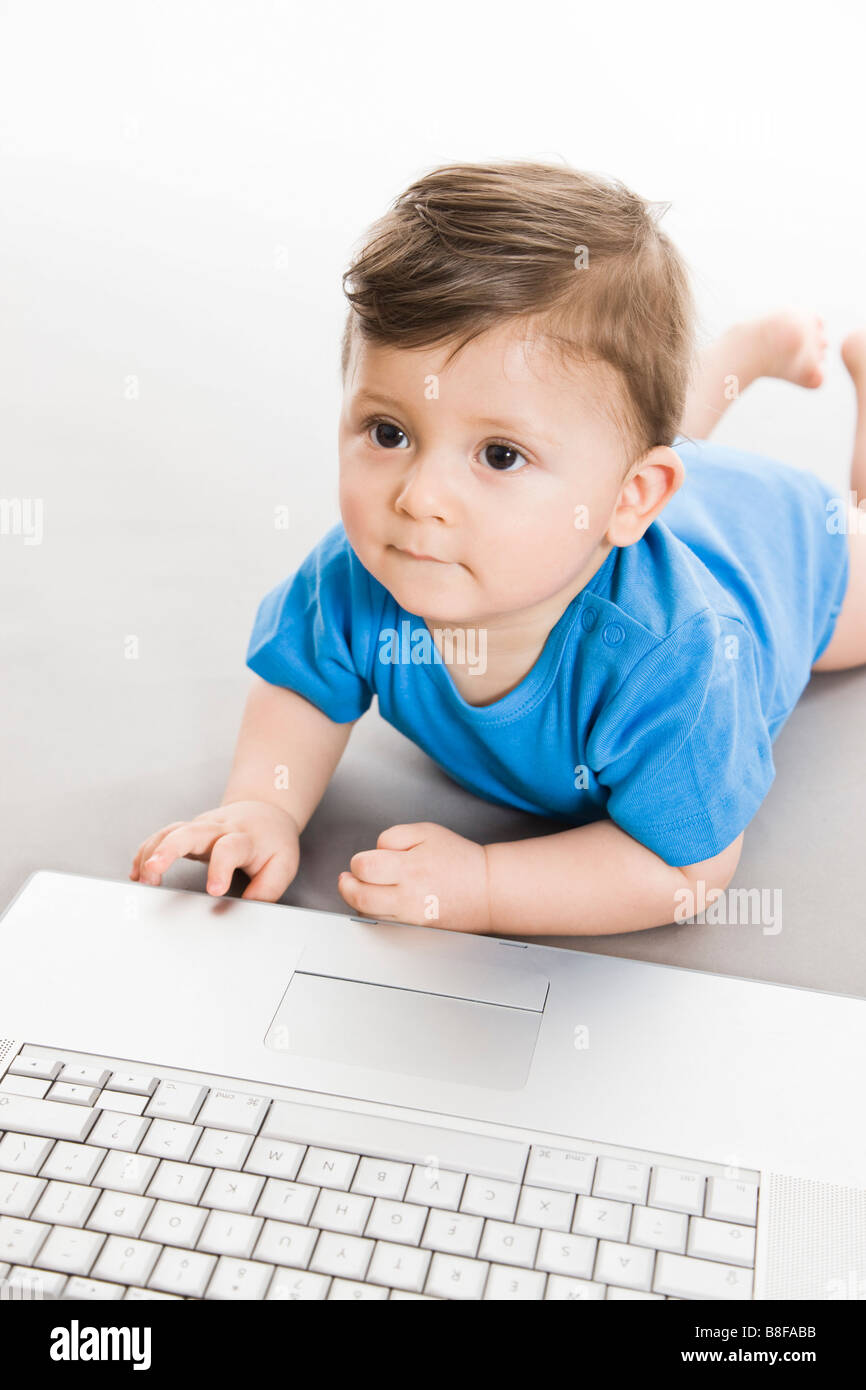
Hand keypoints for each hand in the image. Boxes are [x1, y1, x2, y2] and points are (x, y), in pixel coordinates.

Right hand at [130, 800, 300, 900]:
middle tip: (153, 871)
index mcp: (245, 838)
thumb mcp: (283, 865)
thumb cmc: (272, 842)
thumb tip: (247, 908)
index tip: (214, 890)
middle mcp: (219, 829)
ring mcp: (201, 827)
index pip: (230, 848)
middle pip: (190, 832)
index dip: (220, 868)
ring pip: (171, 831)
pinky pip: (162, 836)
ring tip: (141, 879)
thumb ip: (267, 888)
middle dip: (168, 850)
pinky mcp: (188, 831)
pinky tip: (136, 871)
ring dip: (151, 852)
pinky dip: (146, 851)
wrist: (266, 812)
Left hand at [337, 822, 491, 932]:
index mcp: (410, 868)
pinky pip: (384, 924)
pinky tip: (380, 902)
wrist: (486, 889)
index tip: (362, 861)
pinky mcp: (415, 930)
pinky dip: (375, 913)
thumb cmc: (459, 859)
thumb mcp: (427, 831)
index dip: (357, 862)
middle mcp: (408, 896)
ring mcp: (411, 917)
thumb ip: (393, 836)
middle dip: (347, 886)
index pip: (365, 868)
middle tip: (347, 879)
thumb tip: (373, 852)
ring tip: (364, 888)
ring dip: (359, 901)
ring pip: (368, 914)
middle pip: (360, 897)